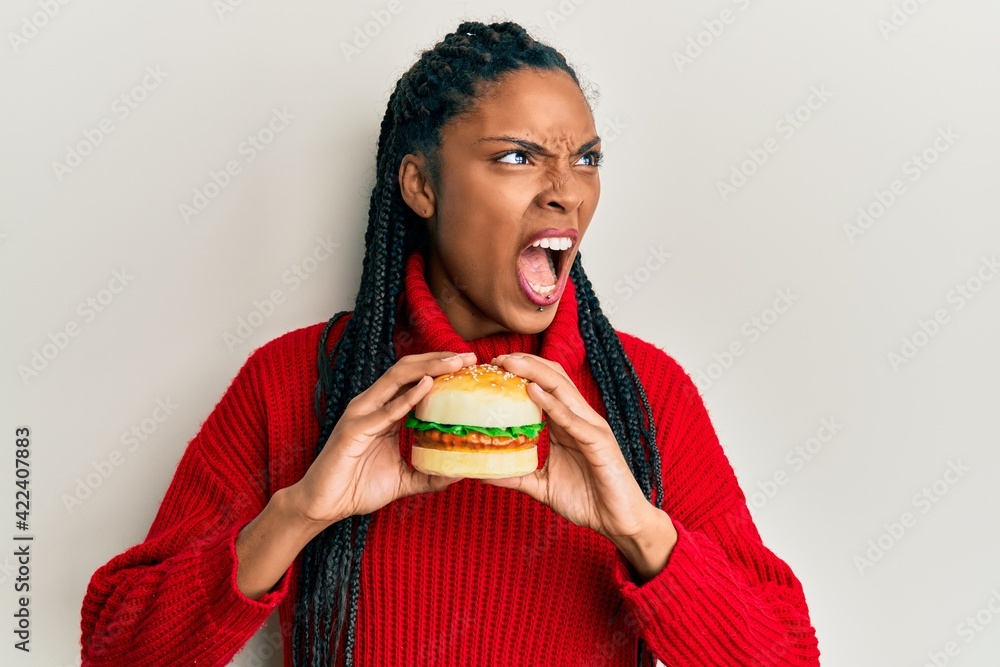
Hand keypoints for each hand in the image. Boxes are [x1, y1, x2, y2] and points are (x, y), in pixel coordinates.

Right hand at [285, 351, 475, 527]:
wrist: (324, 505)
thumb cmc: (357, 488)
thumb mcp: (404, 480)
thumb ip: (429, 475)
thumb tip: (458, 474)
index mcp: (384, 411)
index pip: (414, 379)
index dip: (440, 368)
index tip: (469, 365)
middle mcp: (372, 405)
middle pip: (408, 370)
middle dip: (438, 359)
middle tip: (468, 357)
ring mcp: (361, 414)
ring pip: (397, 378)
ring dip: (428, 368)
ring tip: (453, 363)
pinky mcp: (354, 429)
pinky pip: (386, 410)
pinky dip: (408, 397)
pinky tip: (428, 386)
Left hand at [482, 353, 658, 543]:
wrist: (619, 522)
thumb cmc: (587, 501)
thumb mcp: (542, 485)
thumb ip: (516, 476)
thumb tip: (481, 473)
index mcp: (567, 424)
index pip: (544, 387)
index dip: (521, 372)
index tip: (492, 366)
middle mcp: (580, 419)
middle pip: (553, 379)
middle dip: (526, 364)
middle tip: (497, 357)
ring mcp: (591, 427)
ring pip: (562, 389)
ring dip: (535, 373)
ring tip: (510, 363)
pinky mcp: (599, 442)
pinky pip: (572, 418)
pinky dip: (552, 403)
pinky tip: (532, 391)